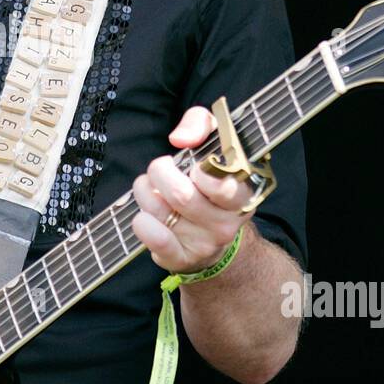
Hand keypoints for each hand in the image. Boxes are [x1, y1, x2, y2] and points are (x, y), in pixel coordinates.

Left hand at [131, 106, 254, 273]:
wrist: (215, 236)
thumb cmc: (210, 179)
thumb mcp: (214, 141)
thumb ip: (200, 124)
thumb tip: (180, 138)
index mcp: (241, 195)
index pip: (225, 187)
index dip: (200, 172)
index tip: (192, 166)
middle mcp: (226, 224)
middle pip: (181, 196)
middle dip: (159, 173)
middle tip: (159, 169)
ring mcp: (204, 244)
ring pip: (159, 211)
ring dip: (145, 192)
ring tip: (151, 189)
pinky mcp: (181, 260)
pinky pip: (154, 238)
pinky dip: (141, 221)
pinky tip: (146, 215)